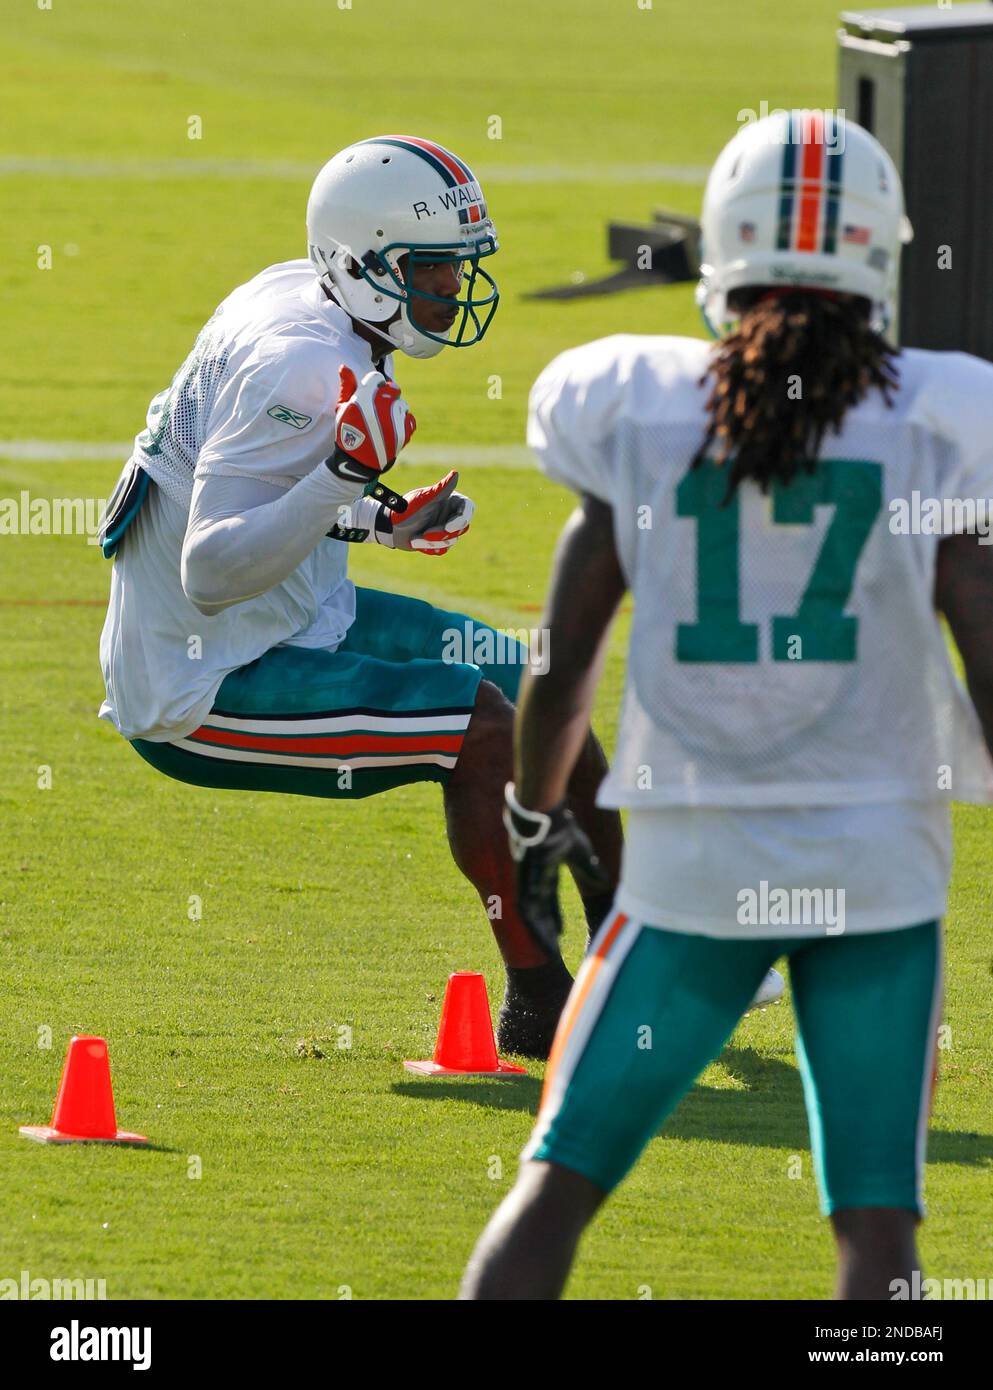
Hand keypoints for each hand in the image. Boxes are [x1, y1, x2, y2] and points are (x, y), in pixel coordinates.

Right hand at [327, 365, 415, 510]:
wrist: (357, 463)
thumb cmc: (347, 434)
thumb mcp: (342, 409)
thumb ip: (347, 386)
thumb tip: (344, 366)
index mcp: (364, 397)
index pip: (376, 378)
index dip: (373, 386)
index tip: (370, 396)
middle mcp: (381, 406)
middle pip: (393, 389)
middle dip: (387, 396)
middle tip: (378, 409)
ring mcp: (394, 419)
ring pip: (402, 404)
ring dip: (395, 410)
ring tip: (384, 422)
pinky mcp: (404, 432)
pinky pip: (410, 419)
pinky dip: (403, 423)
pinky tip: (392, 430)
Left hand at [384, 469, 473, 554]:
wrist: (390, 527)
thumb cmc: (406, 509)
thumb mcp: (424, 499)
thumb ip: (441, 489)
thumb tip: (455, 473)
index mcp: (450, 500)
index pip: (468, 509)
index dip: (461, 520)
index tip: (448, 527)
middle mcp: (450, 513)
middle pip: (462, 527)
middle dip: (442, 534)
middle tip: (425, 534)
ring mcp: (445, 528)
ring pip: (452, 540)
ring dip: (433, 542)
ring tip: (415, 538)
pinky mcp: (439, 541)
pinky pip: (444, 549)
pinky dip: (430, 548)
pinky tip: (417, 542)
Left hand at [502, 782, 609, 957]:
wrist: (545, 814)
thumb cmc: (561, 829)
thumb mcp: (580, 854)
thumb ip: (589, 868)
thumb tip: (603, 879)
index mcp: (545, 873)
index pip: (548, 902)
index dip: (553, 918)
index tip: (560, 934)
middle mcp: (533, 880)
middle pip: (538, 912)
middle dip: (545, 931)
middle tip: (553, 952)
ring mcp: (526, 881)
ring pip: (530, 915)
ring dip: (540, 934)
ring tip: (550, 953)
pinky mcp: (523, 882)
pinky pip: (526, 910)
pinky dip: (534, 926)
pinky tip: (543, 938)